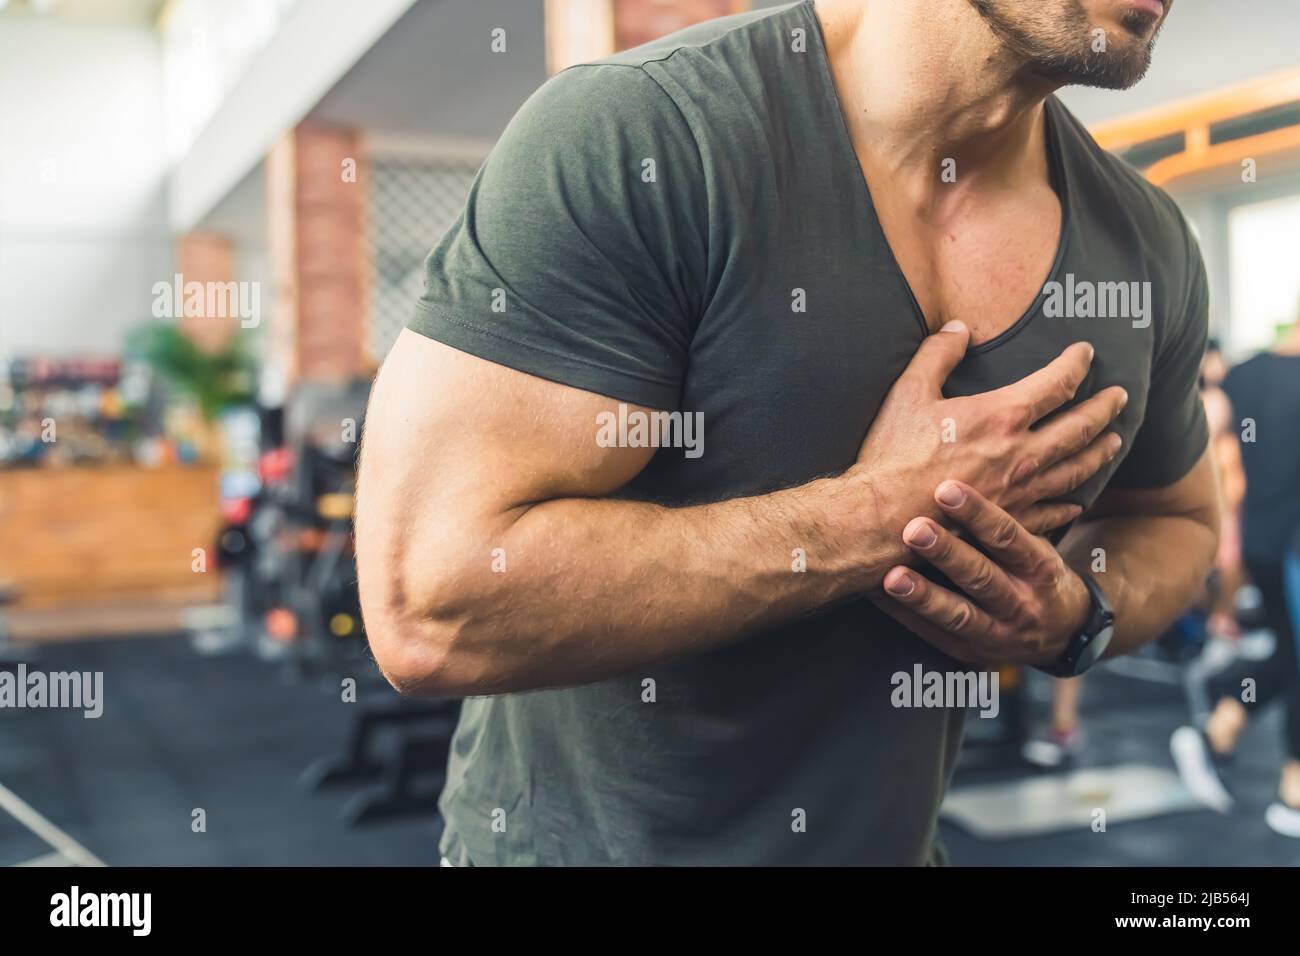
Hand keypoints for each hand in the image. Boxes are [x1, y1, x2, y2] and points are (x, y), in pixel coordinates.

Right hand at [847, 322, 1126, 553]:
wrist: (880, 518)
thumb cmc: (891, 455)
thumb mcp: (908, 392)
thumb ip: (937, 354)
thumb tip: (959, 327)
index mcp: (1001, 415)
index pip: (1057, 383)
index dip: (1076, 363)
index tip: (1086, 352)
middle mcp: (1022, 453)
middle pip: (1080, 427)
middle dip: (1104, 408)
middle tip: (1121, 397)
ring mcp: (1020, 491)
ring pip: (1076, 469)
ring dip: (1099, 452)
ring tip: (1113, 442)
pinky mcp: (1009, 522)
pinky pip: (1052, 511)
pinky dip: (1070, 503)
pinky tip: (1076, 502)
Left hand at [877, 479, 1095, 665]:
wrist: (1064, 633)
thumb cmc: (1037, 573)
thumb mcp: (1038, 546)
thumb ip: (1009, 520)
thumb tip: (964, 468)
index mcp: (1041, 570)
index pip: (1009, 538)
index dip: (978, 513)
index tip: (946, 488)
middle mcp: (1022, 605)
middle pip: (981, 577)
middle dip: (946, 553)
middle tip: (913, 530)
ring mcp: (998, 635)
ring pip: (958, 615)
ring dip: (922, 595)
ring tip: (891, 576)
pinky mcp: (972, 654)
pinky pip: (934, 635)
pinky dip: (904, 615)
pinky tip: (876, 595)